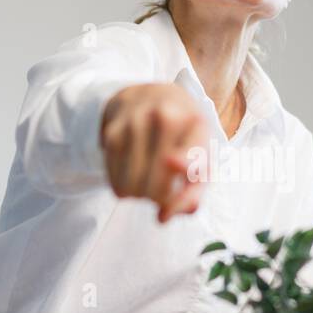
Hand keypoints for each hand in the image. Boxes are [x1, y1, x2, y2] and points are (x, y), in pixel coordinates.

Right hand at [100, 83, 209, 221]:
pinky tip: (133, 175)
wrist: (150, 96)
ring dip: (141, 196)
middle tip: (164, 191)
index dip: (182, 160)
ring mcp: (135, 123)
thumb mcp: (200, 159)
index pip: (189, 151)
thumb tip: (162, 217)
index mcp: (196, 123)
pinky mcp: (112, 132)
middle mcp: (165, 117)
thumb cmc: (183, 136)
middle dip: (161, 198)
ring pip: (133, 187)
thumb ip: (192, 193)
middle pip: (157, 186)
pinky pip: (116, 183)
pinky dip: (124, 189)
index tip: (170, 162)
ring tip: (149, 182)